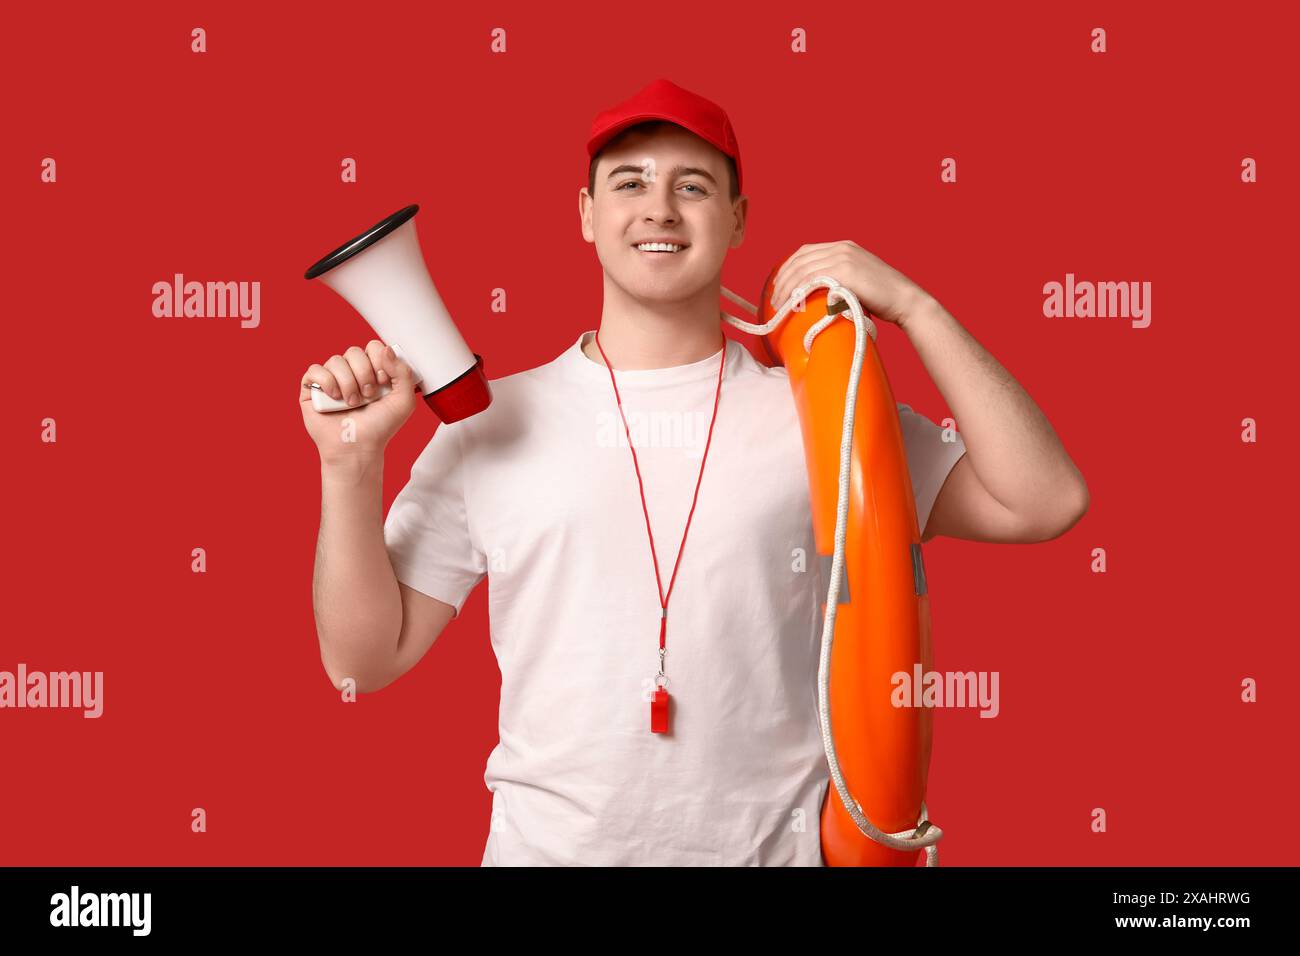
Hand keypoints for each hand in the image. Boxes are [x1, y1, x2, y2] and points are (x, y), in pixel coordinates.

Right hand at [299, 339, 418, 463]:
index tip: (383, 381)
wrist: (358, 448)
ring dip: (347, 383)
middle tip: (368, 395)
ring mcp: (331, 379)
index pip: (373, 347)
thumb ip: (403, 372)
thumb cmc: (380, 427)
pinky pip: (315, 370)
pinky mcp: (312, 388)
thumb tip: (386, 349)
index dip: (378, 360)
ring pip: (335, 360)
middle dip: (364, 374)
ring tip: (352, 403)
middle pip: (354, 351)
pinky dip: (327, 382)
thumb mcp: (404, 401)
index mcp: (372, 371)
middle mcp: (351, 372)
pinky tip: (335, 398)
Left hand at [769, 240, 930, 329]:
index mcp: (844, 247)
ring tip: (779, 305)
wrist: (905, 300)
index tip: (779, 285)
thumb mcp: (857, 280)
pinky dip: (797, 291)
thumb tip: (815, 293)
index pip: (805, 252)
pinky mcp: (845, 271)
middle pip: (799, 260)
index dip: (788, 268)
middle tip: (774, 299)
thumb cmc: (882, 298)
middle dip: (782, 279)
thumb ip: (838, 278)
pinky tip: (792, 304)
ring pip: (802, 270)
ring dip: (786, 288)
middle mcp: (841, 248)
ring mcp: (843, 258)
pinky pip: (812, 279)